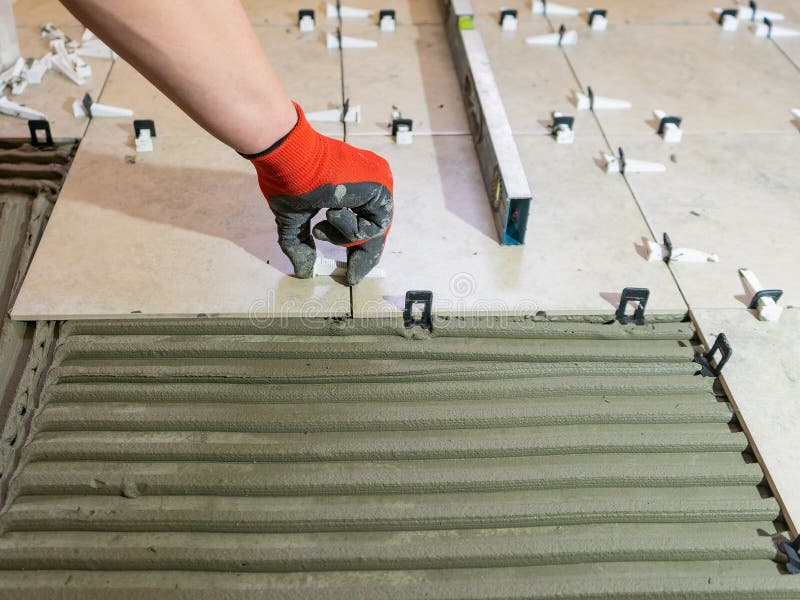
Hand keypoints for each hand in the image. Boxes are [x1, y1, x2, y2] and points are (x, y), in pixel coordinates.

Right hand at [246, 103, 392, 285]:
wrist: (291, 158)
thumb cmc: (288, 179)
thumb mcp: (294, 219)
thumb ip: (301, 243)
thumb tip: (303, 271)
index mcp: (353, 187)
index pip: (363, 224)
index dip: (355, 250)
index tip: (348, 272)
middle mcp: (371, 184)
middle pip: (374, 231)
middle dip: (360, 255)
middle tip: (349, 275)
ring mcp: (379, 184)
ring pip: (373, 232)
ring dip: (344, 237)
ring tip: (323, 222)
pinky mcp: (381, 189)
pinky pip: (374, 227)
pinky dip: (350, 229)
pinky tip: (333, 211)